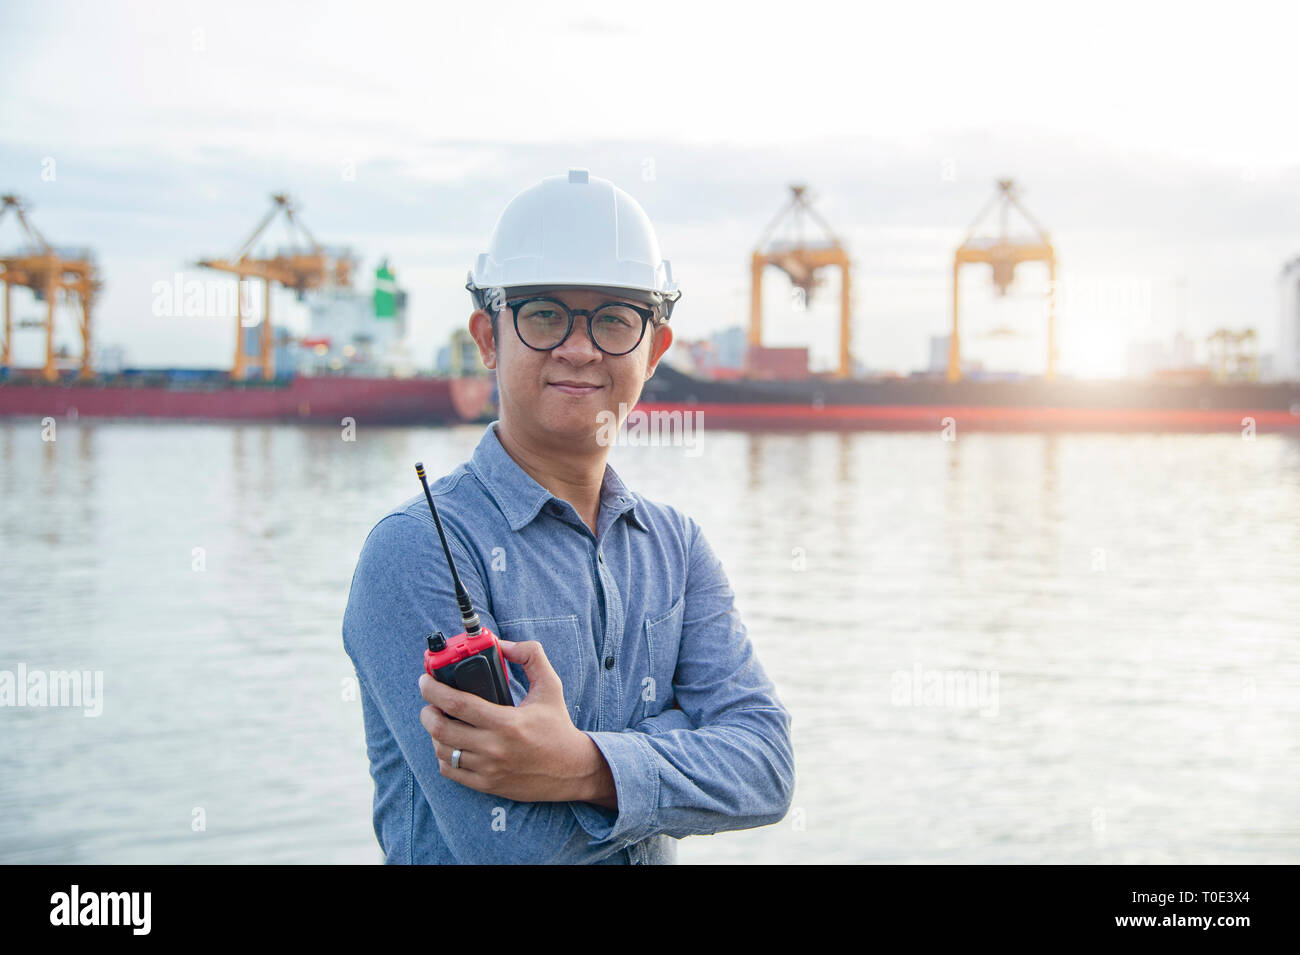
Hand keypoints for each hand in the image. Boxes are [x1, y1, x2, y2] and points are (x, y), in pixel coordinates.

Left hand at [419, 639, 612, 803]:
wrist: (573, 770)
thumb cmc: (558, 726)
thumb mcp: (550, 686)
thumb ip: (531, 656)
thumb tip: (503, 644)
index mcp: (507, 722)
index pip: (457, 704)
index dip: (434, 689)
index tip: (425, 680)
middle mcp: (494, 748)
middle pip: (441, 729)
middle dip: (427, 712)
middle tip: (430, 702)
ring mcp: (488, 769)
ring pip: (442, 750)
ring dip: (434, 733)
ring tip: (440, 721)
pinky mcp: (486, 784)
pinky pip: (450, 771)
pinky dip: (443, 756)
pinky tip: (450, 745)